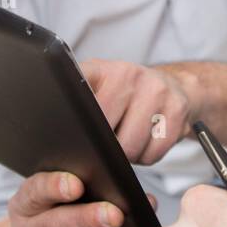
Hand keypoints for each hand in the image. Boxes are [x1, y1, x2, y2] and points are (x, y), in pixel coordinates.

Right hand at [3, 171, 156, 226]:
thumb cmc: (54, 211)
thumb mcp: (55, 190)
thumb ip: (77, 177)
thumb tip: (113, 170)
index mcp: (24, 206)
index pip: (35, 193)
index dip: (54, 187)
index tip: (76, 184)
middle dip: (88, 220)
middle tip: (114, 214)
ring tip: (134, 219)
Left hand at [79, 58, 194, 164]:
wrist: (177, 86)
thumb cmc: (128, 94)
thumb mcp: (99, 85)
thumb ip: (76, 98)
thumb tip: (48, 126)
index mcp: (103, 69)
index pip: (78, 95)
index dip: (75, 123)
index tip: (71, 137)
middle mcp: (130, 74)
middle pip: (103, 132)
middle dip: (103, 147)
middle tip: (106, 143)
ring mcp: (157, 91)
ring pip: (130, 147)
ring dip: (126, 156)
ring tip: (127, 140)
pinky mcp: (178, 112)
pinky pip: (153, 153)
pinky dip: (147, 156)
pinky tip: (146, 141)